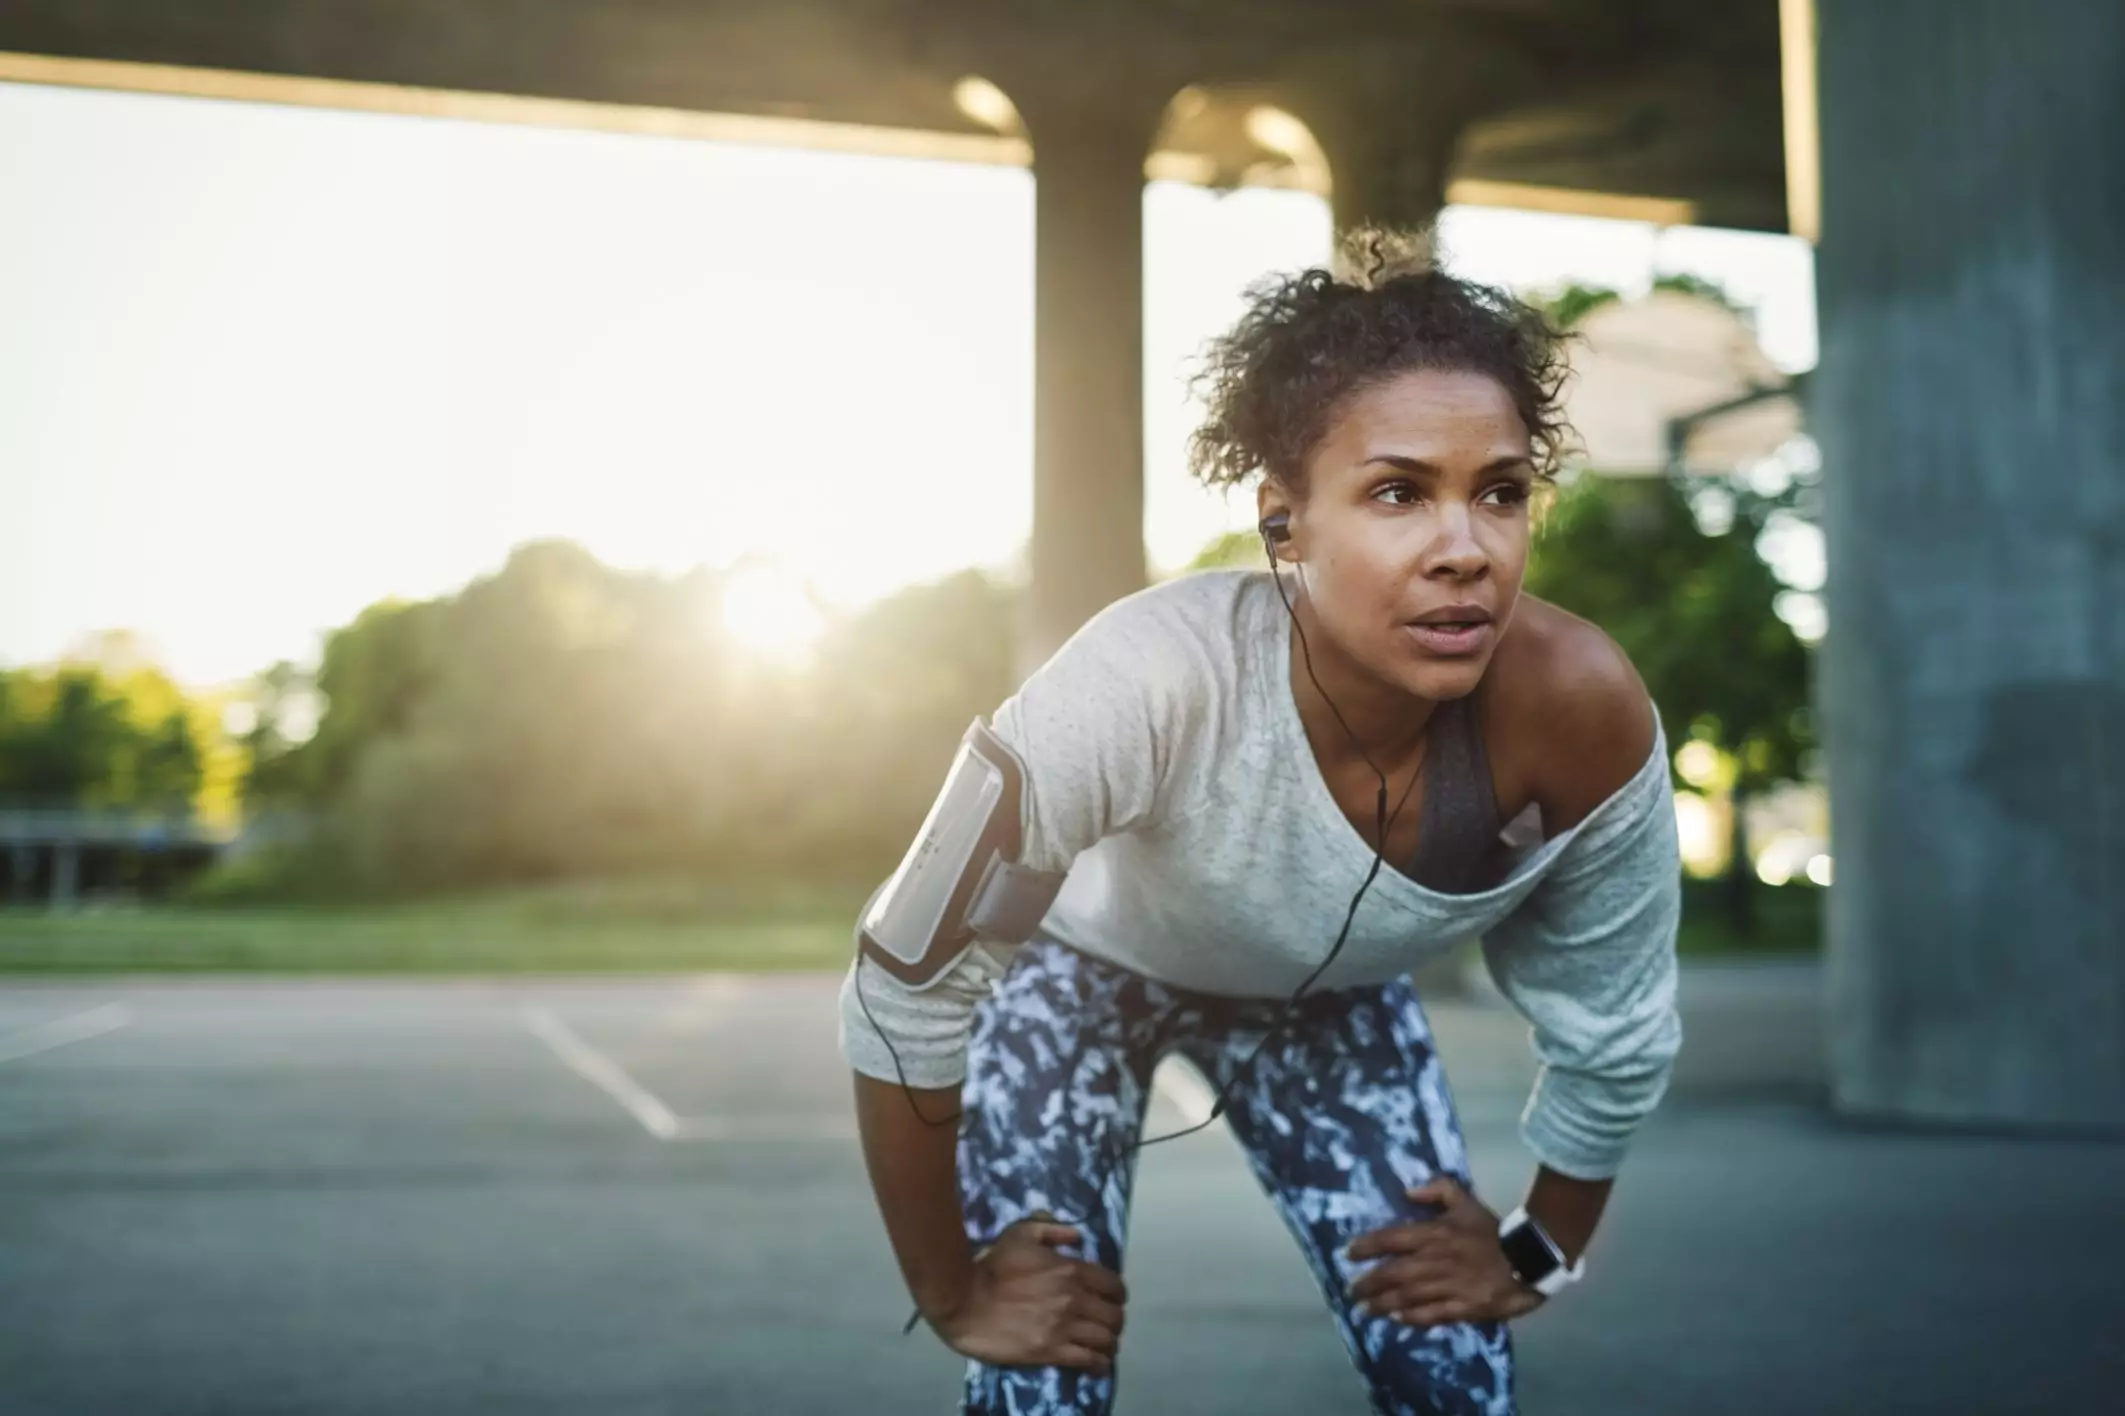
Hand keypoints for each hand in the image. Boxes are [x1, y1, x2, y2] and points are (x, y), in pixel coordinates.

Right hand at [932, 1214, 1127, 1374]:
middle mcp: (1075, 1299)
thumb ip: (1052, 1230)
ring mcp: (1064, 1328)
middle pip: (1115, 1316)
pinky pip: (1088, 1360)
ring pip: (1106, 1340)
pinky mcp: (1051, 1352)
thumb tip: (1077, 1237)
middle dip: (1115, 1319)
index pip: (1114, 1285)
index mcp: (1071, 1270)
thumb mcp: (1020, 1235)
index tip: (1112, 1298)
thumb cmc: (992, 1267)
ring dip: (1109, 1343)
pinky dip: (1098, 1363)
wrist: (966, 1302)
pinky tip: (1097, 1363)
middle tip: (1107, 1323)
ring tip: (1105, 1345)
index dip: (1117, 1294)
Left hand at [1345, 1176, 1546, 1327]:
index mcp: (1434, 1234)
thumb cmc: (1491, 1230)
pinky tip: (1396, 1318)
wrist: (1528, 1258)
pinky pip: (1431, 1314)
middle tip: (1352, 1291)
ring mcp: (1448, 1286)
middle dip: (1368, 1283)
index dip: (1367, 1246)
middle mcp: (1436, 1261)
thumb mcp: (1465, 1200)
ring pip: (1407, 1297)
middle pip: (1393, 1273)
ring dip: (1382, 1303)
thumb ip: (1437, 1190)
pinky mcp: (1463, 1307)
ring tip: (1364, 1309)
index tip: (1349, 1253)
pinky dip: (1412, 1317)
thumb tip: (1406, 1191)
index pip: (1392, 1239)